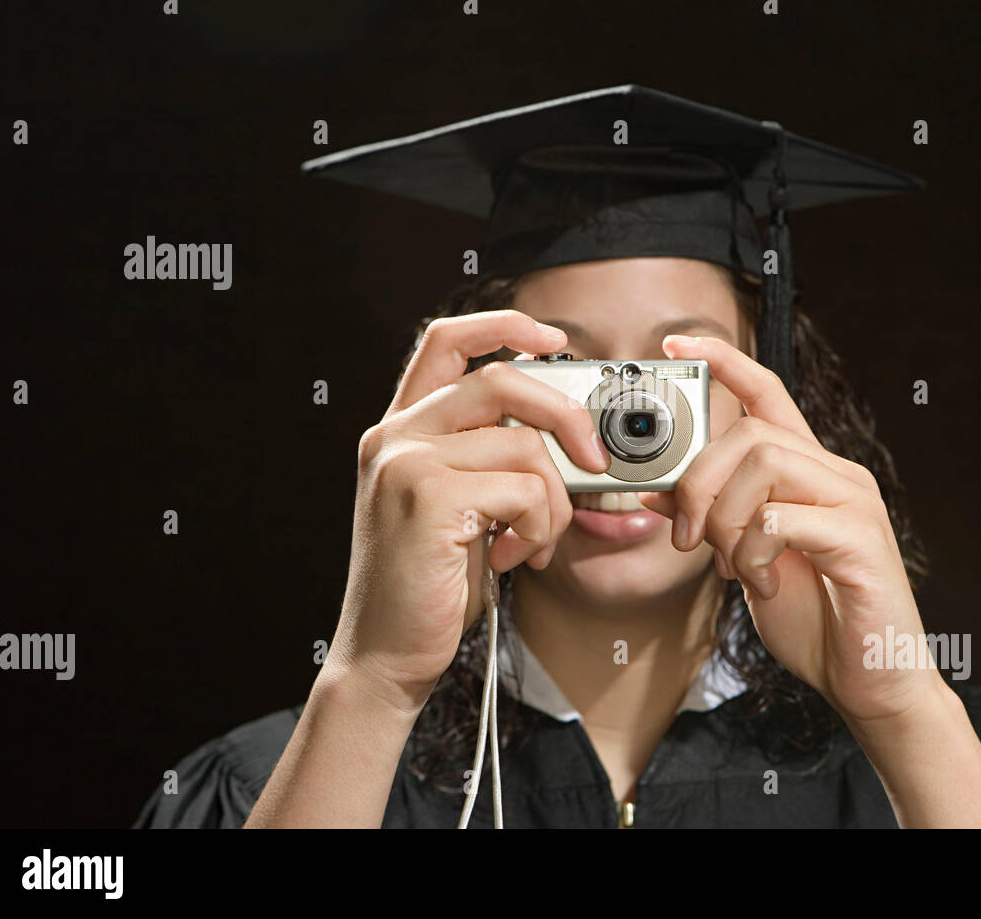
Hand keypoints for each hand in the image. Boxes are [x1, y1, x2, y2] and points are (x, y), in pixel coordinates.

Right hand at [327, 310, 610, 707]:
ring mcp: (406, 464)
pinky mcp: (428, 499)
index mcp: (401, 430)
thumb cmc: (432, 585)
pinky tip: (513, 558)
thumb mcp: (463, 507)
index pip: (447, 340)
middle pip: (502, 379)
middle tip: (594, 461)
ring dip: (554, 502)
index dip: (504, 325)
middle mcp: (395, 436)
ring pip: (525, 444)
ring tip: (533, 542)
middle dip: (566, 415)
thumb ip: (492, 460)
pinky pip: (524, 489)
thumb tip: (574, 436)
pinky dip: (539, 528)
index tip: (554, 338)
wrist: (385, 656)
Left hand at [638, 335, 946, 726]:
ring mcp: (854, 503)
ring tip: (734, 565)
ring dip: (727, 517)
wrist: (870, 680)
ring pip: (765, 463)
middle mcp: (837, 475)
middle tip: (687, 535)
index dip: (723, 362)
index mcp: (809, 473)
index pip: (768, 393)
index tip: (676, 344)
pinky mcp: (860, 539)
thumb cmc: (815, 618)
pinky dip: (754, 550)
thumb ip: (712, 521)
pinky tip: (760, 582)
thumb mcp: (746, 563)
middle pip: (750, 433)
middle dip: (700, 480)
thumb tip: (658, 491)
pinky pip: (782, 517)